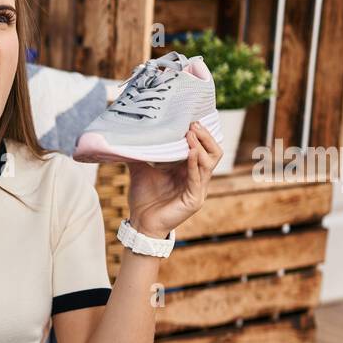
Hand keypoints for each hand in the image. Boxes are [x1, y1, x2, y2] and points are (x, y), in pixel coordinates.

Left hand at [125, 121, 222, 236]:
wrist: (139, 223)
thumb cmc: (143, 199)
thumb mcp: (141, 170)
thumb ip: (140, 153)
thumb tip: (128, 135)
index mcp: (188, 170)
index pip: (204, 148)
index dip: (200, 134)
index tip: (190, 118)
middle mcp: (197, 179)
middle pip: (214, 153)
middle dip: (205, 137)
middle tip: (193, 124)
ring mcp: (198, 190)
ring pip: (210, 163)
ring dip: (201, 147)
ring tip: (191, 134)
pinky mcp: (194, 200)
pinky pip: (198, 179)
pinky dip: (194, 164)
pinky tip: (190, 152)